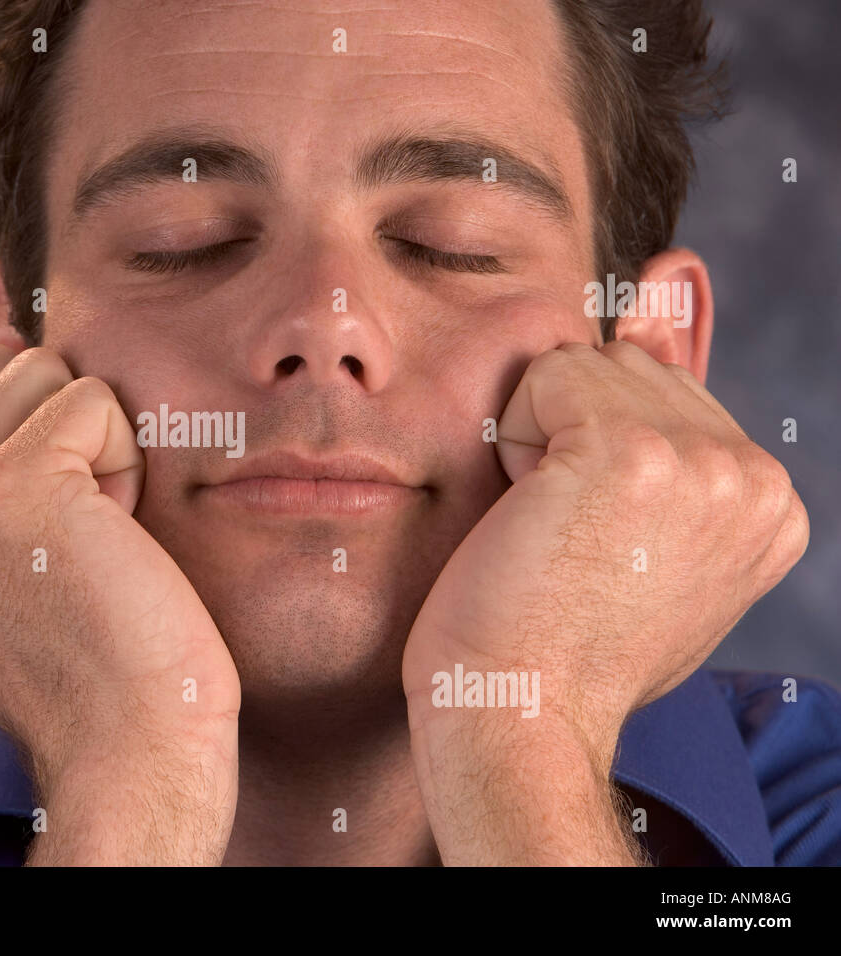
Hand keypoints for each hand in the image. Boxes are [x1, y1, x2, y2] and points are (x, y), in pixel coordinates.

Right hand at [0, 345, 240, 862]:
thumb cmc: (94, 641)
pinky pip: (92, 400)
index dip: (34, 438)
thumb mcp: (14, 523)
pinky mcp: (5, 484)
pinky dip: (126, 462)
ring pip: (44, 371)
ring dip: (96, 446)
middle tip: (78, 541)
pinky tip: (115, 541)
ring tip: (95, 541)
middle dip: (64, 435)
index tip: (54, 534)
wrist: (130, 742)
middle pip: (0, 366)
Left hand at [401, 340, 807, 861]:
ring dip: (539, 441)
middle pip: (621, 373)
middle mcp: (754, 476)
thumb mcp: (636, 525)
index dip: (592, 466)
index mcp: (768, 501)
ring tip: (547, 535)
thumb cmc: (557, 641)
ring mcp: (703, 460)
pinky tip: (528, 520)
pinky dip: (513, 442)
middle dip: (567, 443)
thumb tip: (673, 271)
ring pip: (582, 367)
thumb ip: (669, 403)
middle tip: (562, 546)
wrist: (518, 715)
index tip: (592, 552)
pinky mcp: (632, 451)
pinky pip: (544, 377)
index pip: (657, 402)